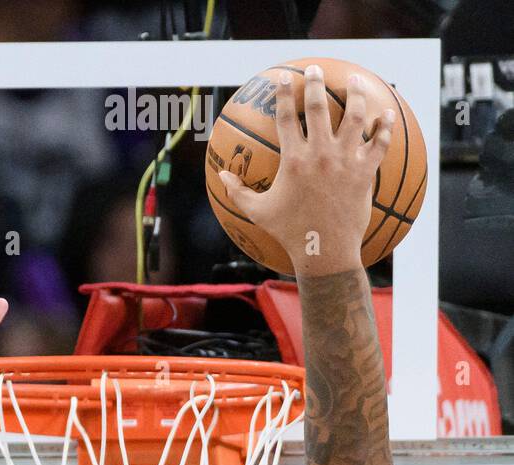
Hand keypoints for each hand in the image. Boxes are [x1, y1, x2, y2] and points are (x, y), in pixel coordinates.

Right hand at [219, 65, 393, 276]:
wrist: (324, 249)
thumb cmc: (290, 232)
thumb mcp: (259, 212)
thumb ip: (238, 193)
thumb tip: (222, 177)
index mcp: (294, 160)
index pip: (287, 118)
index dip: (283, 94)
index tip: (283, 78)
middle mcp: (321, 153)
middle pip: (320, 107)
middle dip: (316, 83)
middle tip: (315, 70)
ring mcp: (346, 159)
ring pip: (355, 115)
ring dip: (357, 93)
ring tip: (357, 80)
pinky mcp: (366, 170)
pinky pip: (380, 141)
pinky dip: (385, 125)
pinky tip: (387, 112)